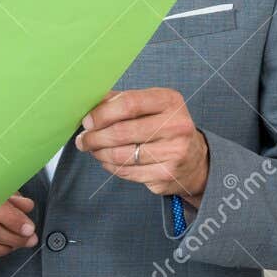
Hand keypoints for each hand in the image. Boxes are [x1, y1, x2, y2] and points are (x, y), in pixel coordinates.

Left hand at [75, 88, 209, 206]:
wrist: (194, 158)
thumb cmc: (164, 126)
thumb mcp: (150, 105)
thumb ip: (121, 101)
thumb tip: (88, 104)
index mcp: (170, 101)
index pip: (129, 103)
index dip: (102, 113)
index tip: (87, 121)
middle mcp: (176, 125)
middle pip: (122, 132)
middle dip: (95, 137)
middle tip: (83, 140)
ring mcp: (173, 152)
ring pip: (122, 155)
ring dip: (100, 153)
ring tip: (93, 149)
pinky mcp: (166, 174)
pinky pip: (127, 172)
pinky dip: (111, 166)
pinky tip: (108, 160)